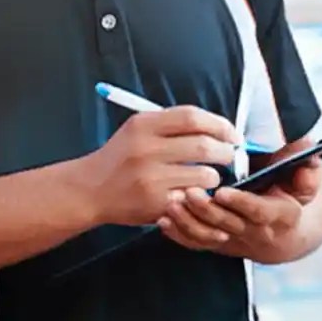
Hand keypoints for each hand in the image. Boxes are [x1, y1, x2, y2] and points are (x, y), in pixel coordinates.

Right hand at [78, 106, 241, 227]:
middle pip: (204, 146)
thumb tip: (215, 126)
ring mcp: (151, 177)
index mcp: (143, 124)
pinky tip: (193, 192)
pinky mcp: (156, 202)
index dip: (219, 125)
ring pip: (204, 175)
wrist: (90, 189)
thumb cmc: (119, 158)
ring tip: (208, 176)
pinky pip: (193, 197)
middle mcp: (146, 148)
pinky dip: (199, 195)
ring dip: (214, 176)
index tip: (231, 133)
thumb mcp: (136, 130)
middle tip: (229, 155)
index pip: (192, 117)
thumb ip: (170, 124)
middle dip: (225, 151)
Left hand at [158, 155, 321, 257]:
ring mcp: (234, 239)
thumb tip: (309, 154)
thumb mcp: (305, 181)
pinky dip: (178, 234)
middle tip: (188, 190)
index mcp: (280, 215)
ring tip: (170, 202)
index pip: (260, 212)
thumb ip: (307, 168)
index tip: (223, 191)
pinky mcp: (216, 242)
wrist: (282, 230)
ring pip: (208, 236)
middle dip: (207, 209)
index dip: (242, 203)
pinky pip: (196, 243)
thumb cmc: (290, 193)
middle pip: (228, 224)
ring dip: (188, 221)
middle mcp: (255, 231)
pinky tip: (162, 218)